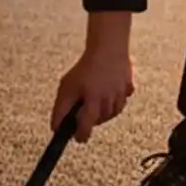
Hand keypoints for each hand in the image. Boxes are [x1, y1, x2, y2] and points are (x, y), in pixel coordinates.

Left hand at [51, 13, 135, 142]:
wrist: (108, 47)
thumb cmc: (85, 67)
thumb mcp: (67, 87)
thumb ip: (61, 109)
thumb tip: (55, 128)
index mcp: (93, 102)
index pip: (86, 127)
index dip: (81, 135)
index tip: (78, 138)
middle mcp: (109, 101)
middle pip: (99, 120)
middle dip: (90, 119)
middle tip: (83, 109)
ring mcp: (121, 95)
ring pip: (111, 113)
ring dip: (102, 111)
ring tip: (94, 97)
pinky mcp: (129, 88)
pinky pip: (122, 101)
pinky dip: (114, 100)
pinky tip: (107, 90)